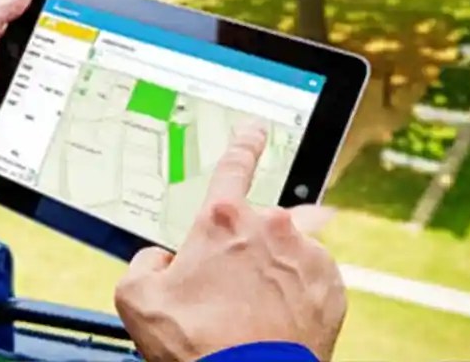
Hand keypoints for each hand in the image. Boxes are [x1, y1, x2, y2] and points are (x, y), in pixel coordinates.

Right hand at [114, 124, 346, 361]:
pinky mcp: (331, 285)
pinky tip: (278, 321)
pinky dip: (298, 295)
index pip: (235, 164)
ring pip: (288, 252)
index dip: (245, 143)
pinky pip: (313, 279)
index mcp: (222, 220)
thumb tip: (159, 259)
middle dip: (246, 250)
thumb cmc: (195, 346)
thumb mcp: (137, 301)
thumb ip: (143, 264)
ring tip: (255, 312)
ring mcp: (306, 254)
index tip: (255, 130)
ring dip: (274, 271)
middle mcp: (270, 226)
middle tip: (229, 292)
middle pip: (258, 225)